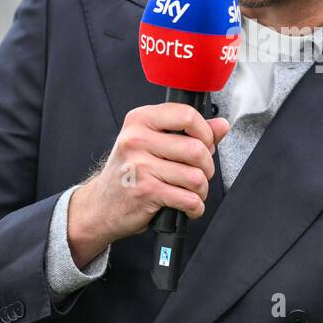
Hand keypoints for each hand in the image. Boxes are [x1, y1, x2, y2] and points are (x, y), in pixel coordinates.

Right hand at [68, 103, 230, 260]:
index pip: (186, 115)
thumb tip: (221, 125)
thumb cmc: (130, 172)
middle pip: (196, 148)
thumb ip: (189, 132)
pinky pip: (189, 199)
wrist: (101, 205)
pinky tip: (187, 206)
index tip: (205, 143)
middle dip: (207, 167)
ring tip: (192, 191)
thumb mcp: (152, 143)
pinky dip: (195, 207)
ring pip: (196, 177)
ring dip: (201, 190)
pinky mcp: (146, 192)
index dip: (205, 132)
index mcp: (140, 120)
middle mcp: (136, 139)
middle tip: (199, 173)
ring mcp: (140, 166)